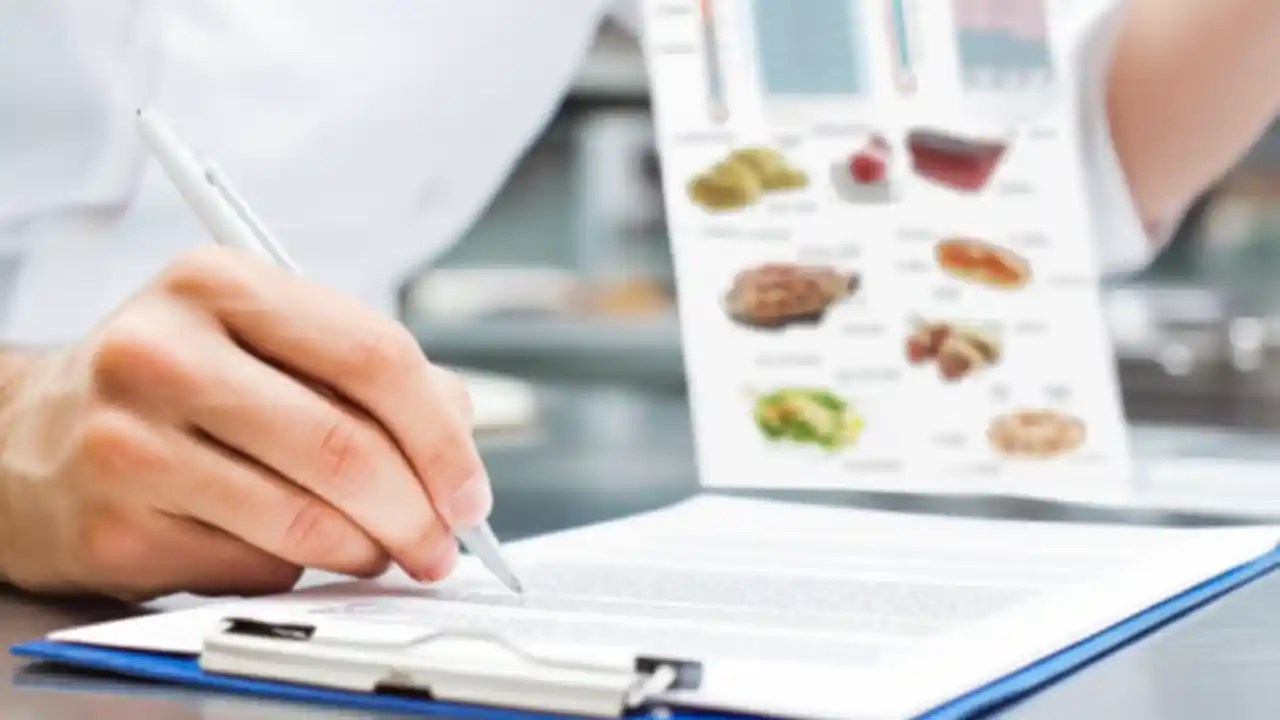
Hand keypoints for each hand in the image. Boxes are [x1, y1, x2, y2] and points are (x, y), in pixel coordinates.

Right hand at [0, 247, 487, 601]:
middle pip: (344, 447)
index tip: (470, 492)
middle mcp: (162, 352)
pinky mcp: (114, 526)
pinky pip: (253, 565)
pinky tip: (287, 547)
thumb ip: (370, 373)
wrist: (30, 439)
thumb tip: (459, 434)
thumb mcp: (265, 339)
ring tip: (381, 551)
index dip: (442, 437)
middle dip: (418, 513)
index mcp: (219, 282)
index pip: (374, 357)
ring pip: (303, 520)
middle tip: (442, 546)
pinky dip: (296, 567)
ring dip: (368, 550)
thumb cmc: (177, 385)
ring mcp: (128, 442)